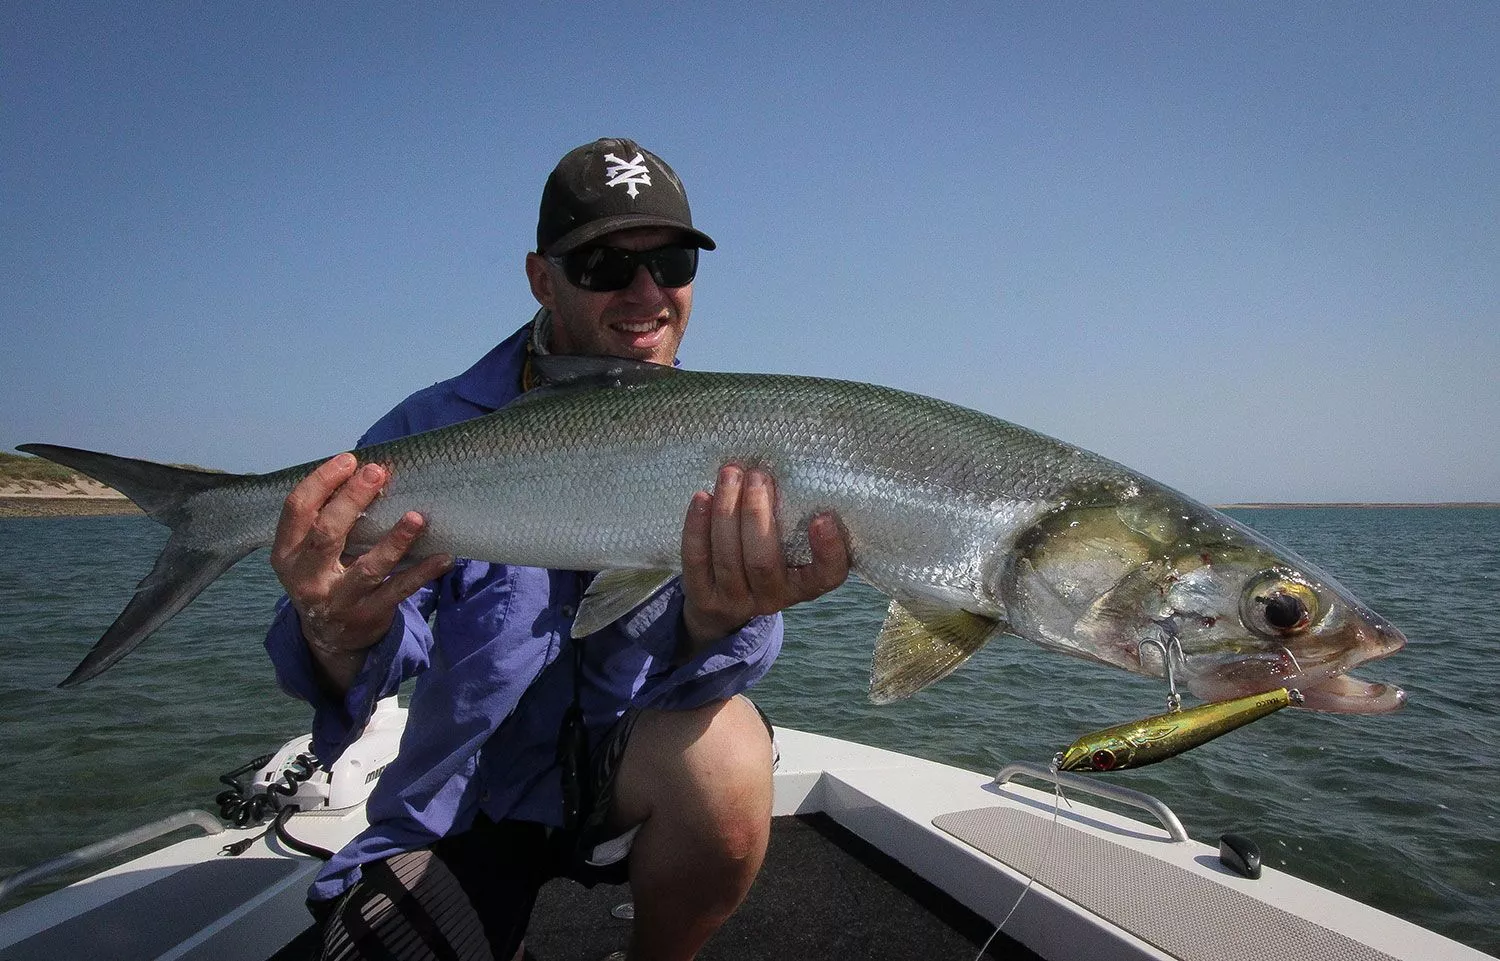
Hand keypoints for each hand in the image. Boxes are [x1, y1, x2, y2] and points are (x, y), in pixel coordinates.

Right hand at [270, 453, 451, 688]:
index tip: (349, 460)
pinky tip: (444, 556)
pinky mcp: (369, 615)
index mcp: (287, 554)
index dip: (321, 481)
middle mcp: (307, 578)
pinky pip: (399, 590)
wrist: (330, 637)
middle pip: (327, 533)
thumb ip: (326, 518)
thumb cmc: (324, 575)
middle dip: (353, 500)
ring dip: (395, 541)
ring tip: (416, 517)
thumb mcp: (309, 552)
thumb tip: (366, 472)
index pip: (297, 509)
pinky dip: (423, 573)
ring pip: (368, 568)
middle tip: (377, 472)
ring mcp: (338, 600)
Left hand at [679, 465, 849, 647]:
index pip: (827, 576)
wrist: (725, 603)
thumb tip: (786, 469)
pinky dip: (697, 526)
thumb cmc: (766, 557)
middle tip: (758, 476)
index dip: (828, 550)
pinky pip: (697, 560)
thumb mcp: (790, 548)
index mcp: (804, 585)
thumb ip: (794, 521)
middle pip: (763, 562)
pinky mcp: (704, 596)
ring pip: (728, 558)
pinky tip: (702, 497)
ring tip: (730, 475)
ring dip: (726, 511)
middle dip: (756, 514)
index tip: (824, 517)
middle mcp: (773, 598)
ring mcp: (735, 601)